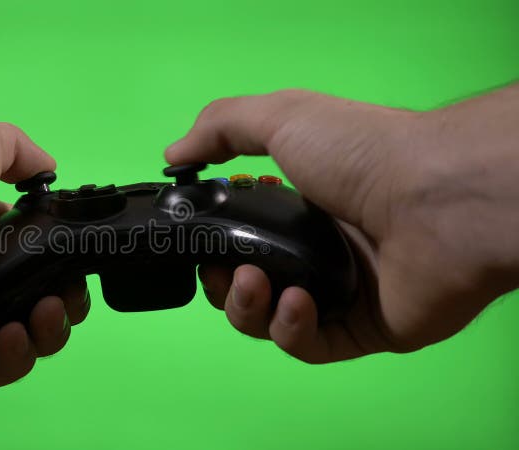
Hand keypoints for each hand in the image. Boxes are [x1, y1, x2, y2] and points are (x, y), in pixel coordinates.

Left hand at [0, 113, 89, 385]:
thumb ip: (22, 152)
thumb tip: (49, 171)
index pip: (39, 259)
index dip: (66, 265)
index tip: (79, 264)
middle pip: (38, 303)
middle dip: (66, 304)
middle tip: (64, 294)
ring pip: (22, 341)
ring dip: (48, 333)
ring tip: (45, 312)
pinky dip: (14, 360)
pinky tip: (15, 335)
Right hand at [165, 87, 518, 362]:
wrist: (435, 198)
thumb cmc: (361, 153)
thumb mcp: (282, 116)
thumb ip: (222, 127)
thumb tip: (173, 154)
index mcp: (302, 205)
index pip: (243, 236)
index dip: (214, 245)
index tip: (197, 243)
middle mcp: (319, 249)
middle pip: (249, 284)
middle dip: (224, 284)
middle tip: (226, 270)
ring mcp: (341, 292)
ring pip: (272, 320)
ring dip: (248, 307)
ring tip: (254, 283)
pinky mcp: (364, 330)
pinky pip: (312, 344)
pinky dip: (292, 329)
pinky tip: (297, 304)